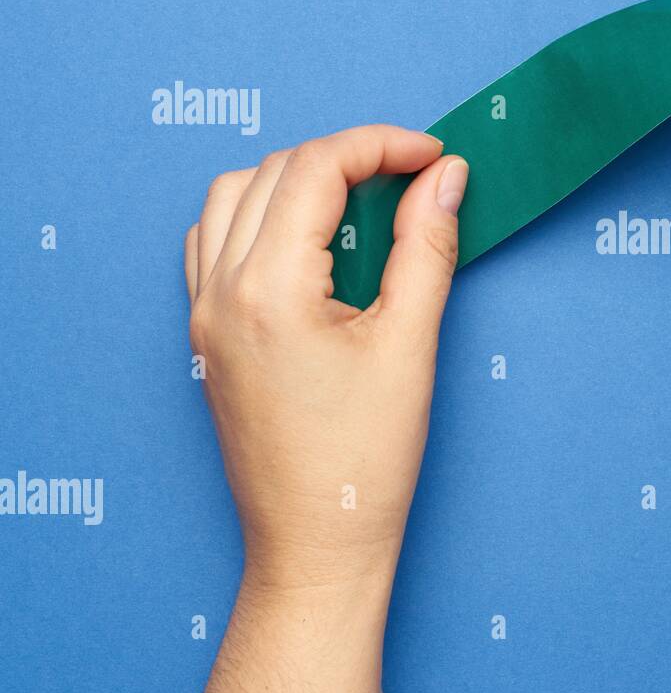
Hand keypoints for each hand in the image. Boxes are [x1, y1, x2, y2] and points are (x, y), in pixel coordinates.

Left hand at [180, 124, 465, 692]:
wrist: (317, 545)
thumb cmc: (364, 461)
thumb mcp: (410, 345)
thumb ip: (426, 247)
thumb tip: (445, 179)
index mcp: (268, 289)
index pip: (316, 169)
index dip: (381, 146)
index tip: (434, 157)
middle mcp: (220, 292)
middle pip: (275, 172)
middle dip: (347, 156)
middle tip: (412, 175)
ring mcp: (204, 314)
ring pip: (233, 196)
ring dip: (297, 178)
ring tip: (360, 197)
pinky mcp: (206, 336)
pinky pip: (212, 241)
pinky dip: (258, 214)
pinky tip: (305, 237)